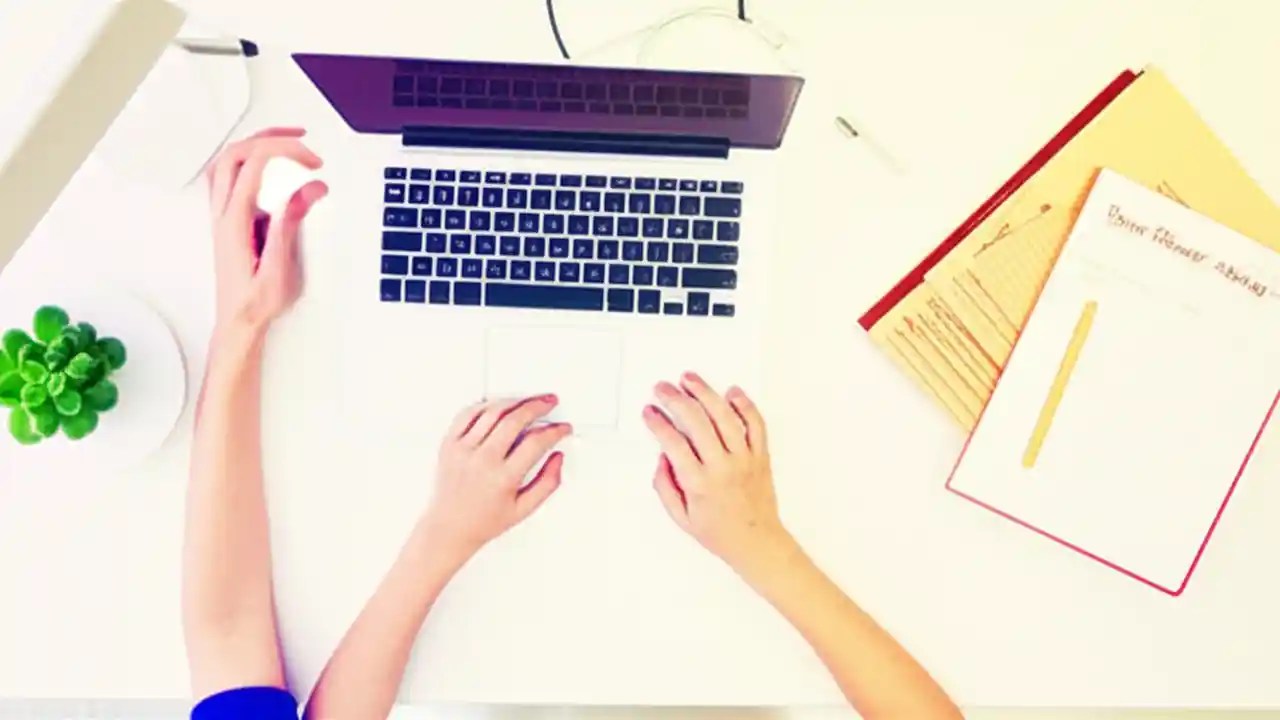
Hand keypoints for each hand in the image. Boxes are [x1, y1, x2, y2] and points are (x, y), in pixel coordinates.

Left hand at [206, 127, 327, 334]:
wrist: (238, 323)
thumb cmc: (257, 303)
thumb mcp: (281, 268)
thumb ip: (290, 225)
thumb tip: (308, 189)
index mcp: (234, 221)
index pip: (255, 165)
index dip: (286, 153)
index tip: (313, 162)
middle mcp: (222, 214)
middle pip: (235, 154)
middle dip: (268, 138)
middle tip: (301, 140)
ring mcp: (221, 216)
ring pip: (227, 163)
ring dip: (254, 146)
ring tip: (284, 143)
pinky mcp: (228, 221)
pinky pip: (228, 178)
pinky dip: (249, 162)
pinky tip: (269, 170)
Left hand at [421, 395, 572, 558]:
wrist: (449, 528)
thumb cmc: (484, 521)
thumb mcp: (524, 509)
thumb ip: (547, 483)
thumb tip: (557, 457)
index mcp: (503, 478)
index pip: (536, 442)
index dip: (555, 431)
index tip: (562, 428)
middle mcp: (482, 461)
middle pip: (515, 419)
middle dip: (538, 406)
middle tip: (549, 402)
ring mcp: (463, 450)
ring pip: (493, 412)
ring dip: (515, 401)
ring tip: (528, 401)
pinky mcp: (449, 444)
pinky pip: (468, 414)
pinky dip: (486, 405)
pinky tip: (499, 405)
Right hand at [644, 373, 794, 578]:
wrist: (757, 542)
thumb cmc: (719, 532)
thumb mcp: (681, 518)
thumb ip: (665, 486)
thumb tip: (662, 457)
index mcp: (699, 483)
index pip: (673, 442)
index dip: (658, 422)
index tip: (650, 412)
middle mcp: (722, 466)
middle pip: (696, 421)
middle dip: (675, 399)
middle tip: (663, 388)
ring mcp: (744, 459)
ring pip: (724, 415)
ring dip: (705, 392)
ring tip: (690, 379)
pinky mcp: (761, 455)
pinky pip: (755, 423)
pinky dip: (744, 404)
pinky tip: (732, 392)